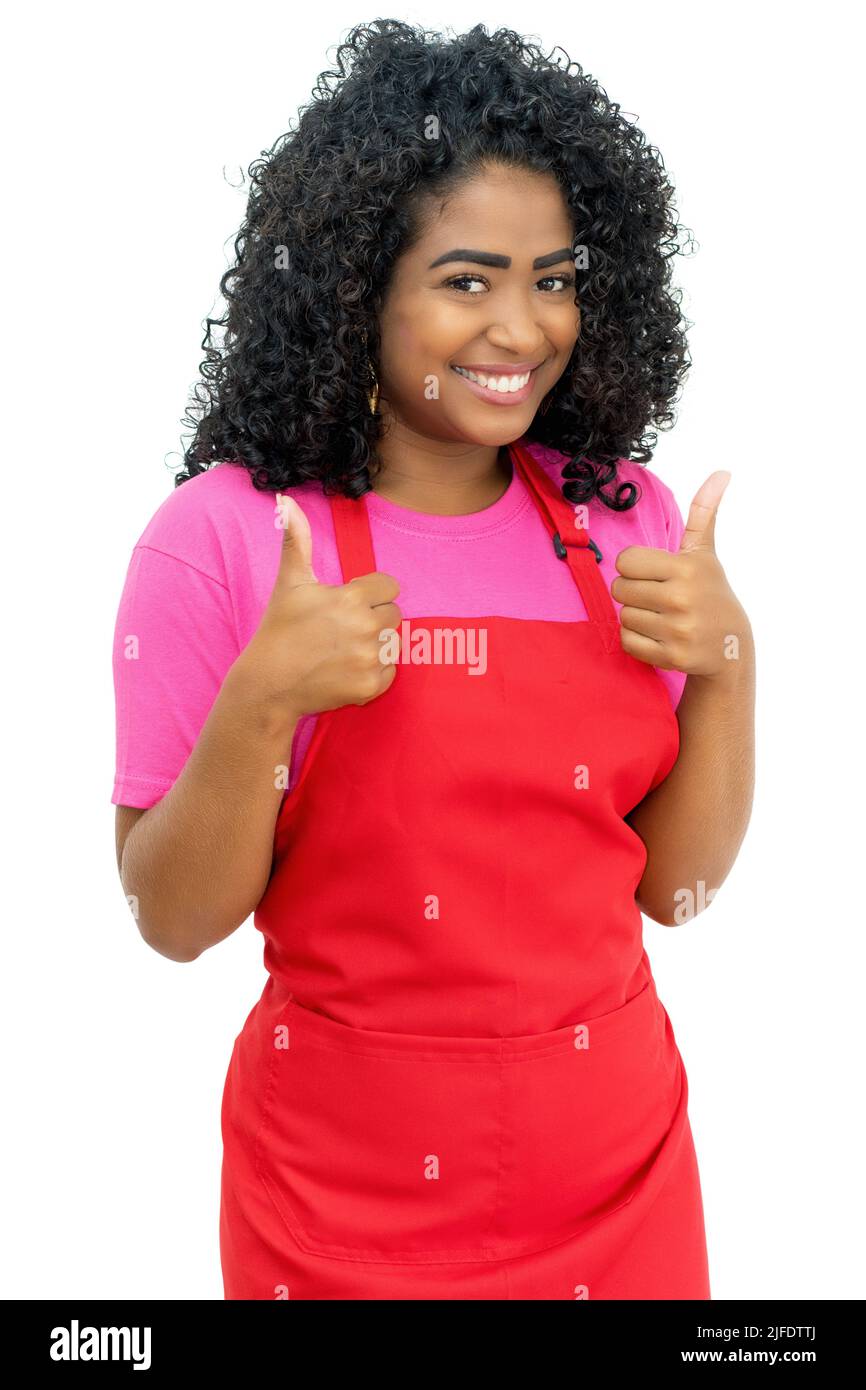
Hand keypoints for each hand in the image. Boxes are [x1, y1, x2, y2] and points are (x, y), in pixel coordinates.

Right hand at [236, 493, 401, 720]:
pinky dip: (374, 672)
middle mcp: (366, 628)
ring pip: (394, 642)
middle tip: (343, 628)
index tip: (348, 603)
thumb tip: (285, 501)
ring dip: (376, 644)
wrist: (269, 683)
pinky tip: (347, 668)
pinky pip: (391, 671)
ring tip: (344, 648)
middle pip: (394, 615)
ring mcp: (370, 659)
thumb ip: (296, 539)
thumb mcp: (289, 582)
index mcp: (352, 598)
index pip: (390, 587)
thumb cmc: (279, 629)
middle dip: (374, 618)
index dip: (370, 593)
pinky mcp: (370, 687)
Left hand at [610, 471, 749, 678]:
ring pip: (623, 616)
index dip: (635, 568)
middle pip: (619, 589)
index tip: (655, 575)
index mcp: (686, 568)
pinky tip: (659, 638)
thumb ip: (704, 513)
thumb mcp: (706, 553)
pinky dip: (637, 641)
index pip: (625, 561)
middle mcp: (682, 598)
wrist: (730, 647)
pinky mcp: (672, 657)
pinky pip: (627, 642)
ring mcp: (677, 630)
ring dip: (637, 618)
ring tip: (663, 619)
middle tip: (658, 599)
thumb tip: (722, 472)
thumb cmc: (710, 593)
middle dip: (634, 593)